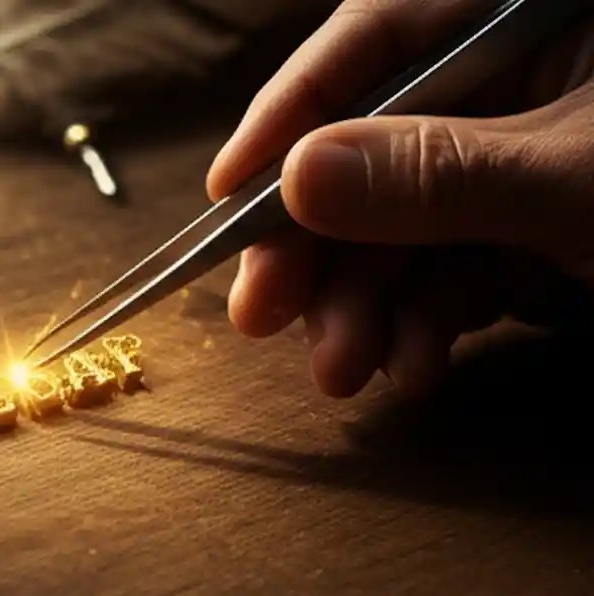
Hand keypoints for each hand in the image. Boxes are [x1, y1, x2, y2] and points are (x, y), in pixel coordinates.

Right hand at [209, 0, 593, 397]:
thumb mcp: (574, 179)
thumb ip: (440, 174)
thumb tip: (295, 179)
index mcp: (522, 15)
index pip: (377, 40)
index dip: (291, 116)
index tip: (226, 194)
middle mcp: (512, 78)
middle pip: (371, 148)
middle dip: (316, 244)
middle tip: (260, 313)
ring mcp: (519, 157)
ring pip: (401, 224)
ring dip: (362, 305)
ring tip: (342, 369)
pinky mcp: (531, 228)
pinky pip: (450, 268)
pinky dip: (424, 321)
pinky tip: (413, 366)